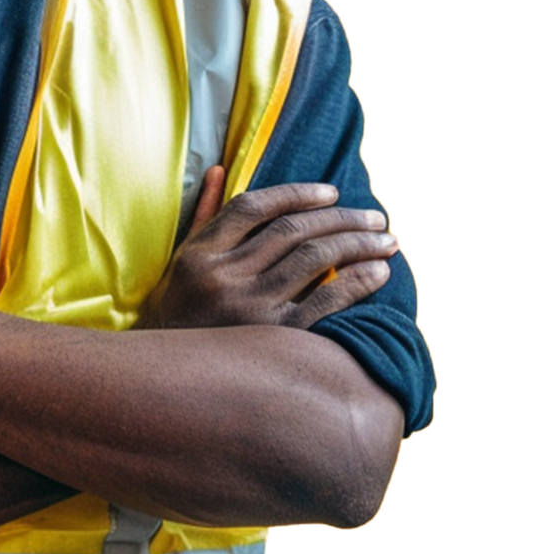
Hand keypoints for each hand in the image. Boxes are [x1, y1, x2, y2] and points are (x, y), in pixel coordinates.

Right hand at [137, 170, 399, 331]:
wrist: (166, 383)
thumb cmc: (177, 318)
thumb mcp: (181, 264)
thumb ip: (202, 216)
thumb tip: (220, 170)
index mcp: (198, 254)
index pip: (254, 206)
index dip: (296, 194)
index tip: (331, 192)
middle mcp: (221, 276)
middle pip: (292, 231)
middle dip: (341, 218)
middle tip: (375, 218)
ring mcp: (247, 308)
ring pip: (313, 259)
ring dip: (357, 245)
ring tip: (386, 241)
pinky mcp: (271, 338)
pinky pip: (323, 302)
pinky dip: (355, 283)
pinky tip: (378, 274)